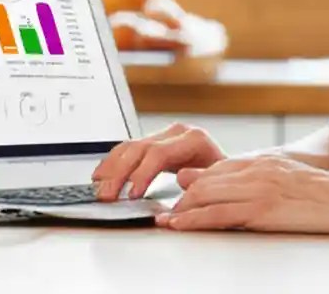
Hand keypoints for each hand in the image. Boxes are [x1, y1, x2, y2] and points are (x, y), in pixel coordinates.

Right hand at [91, 123, 226, 200]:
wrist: (229, 172)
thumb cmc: (224, 179)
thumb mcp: (217, 181)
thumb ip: (200, 180)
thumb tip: (181, 181)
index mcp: (193, 139)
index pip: (159, 153)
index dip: (142, 173)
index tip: (132, 193)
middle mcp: (176, 133)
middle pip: (139, 149)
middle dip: (119, 174)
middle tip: (107, 194)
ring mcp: (163, 136)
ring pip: (129, 146)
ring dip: (111, 168)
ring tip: (99, 187)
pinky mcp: (153, 143)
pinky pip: (127, 149)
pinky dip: (112, 163)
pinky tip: (102, 175)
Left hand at [157, 155, 328, 234]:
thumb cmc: (320, 196)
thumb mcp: (284, 177)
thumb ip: (256, 177)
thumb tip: (235, 182)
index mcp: (261, 162)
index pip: (215, 168)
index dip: (193, 182)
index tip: (177, 191)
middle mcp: (254, 170)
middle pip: (205, 181)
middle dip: (180, 196)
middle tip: (163, 208)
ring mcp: (256, 189)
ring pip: (206, 196)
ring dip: (181, 209)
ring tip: (164, 220)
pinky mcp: (260, 210)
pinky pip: (218, 214)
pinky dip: (194, 220)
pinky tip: (180, 225)